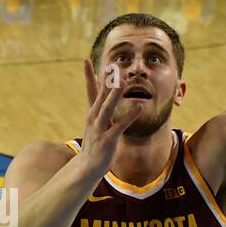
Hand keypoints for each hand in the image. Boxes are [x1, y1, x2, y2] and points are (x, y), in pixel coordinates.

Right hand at [78, 58, 145, 177]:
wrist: (87, 167)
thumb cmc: (96, 144)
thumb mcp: (97, 124)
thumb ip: (102, 110)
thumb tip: (107, 98)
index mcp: (92, 113)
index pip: (90, 90)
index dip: (88, 75)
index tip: (86, 60)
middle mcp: (94, 118)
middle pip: (100, 95)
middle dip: (106, 80)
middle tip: (111, 65)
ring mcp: (100, 129)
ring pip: (107, 108)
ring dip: (114, 95)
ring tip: (122, 82)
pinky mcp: (108, 140)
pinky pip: (120, 126)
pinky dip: (130, 116)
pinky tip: (139, 107)